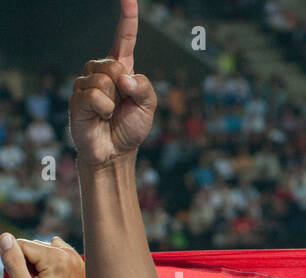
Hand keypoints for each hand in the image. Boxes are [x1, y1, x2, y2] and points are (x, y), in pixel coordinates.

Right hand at [0, 235, 86, 277]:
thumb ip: (13, 262)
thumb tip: (5, 237)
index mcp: (57, 260)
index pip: (21, 245)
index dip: (16, 262)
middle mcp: (69, 254)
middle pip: (32, 245)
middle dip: (27, 262)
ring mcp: (75, 258)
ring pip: (41, 247)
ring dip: (36, 261)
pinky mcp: (76, 262)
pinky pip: (53, 250)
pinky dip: (46, 261)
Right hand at [70, 0, 155, 165]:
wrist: (114, 152)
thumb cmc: (130, 127)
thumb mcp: (149, 107)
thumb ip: (145, 87)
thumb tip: (124, 76)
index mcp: (122, 69)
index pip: (124, 39)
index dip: (127, 18)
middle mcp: (101, 70)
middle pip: (115, 64)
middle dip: (125, 86)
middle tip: (122, 104)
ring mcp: (86, 82)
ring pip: (105, 80)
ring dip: (114, 100)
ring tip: (110, 113)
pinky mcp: (77, 96)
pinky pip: (96, 94)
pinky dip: (103, 108)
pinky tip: (100, 117)